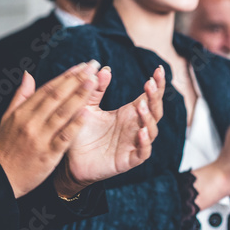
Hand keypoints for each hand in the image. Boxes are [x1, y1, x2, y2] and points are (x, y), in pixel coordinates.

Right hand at [0, 62, 100, 197]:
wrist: (2, 178)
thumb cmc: (6, 148)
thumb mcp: (7, 119)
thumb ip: (20, 96)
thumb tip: (28, 74)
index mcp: (21, 112)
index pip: (47, 89)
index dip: (66, 76)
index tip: (81, 66)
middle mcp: (30, 122)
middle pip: (56, 97)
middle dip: (76, 80)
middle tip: (92, 67)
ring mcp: (39, 138)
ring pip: (62, 113)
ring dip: (79, 96)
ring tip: (94, 82)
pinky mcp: (47, 155)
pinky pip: (64, 137)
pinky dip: (75, 125)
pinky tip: (88, 113)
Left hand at [55, 65, 165, 197]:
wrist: (70, 159)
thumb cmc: (81, 132)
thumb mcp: (87, 107)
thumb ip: (95, 90)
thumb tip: (104, 69)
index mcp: (128, 113)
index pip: (148, 97)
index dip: (156, 84)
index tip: (158, 69)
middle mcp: (135, 127)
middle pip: (154, 111)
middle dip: (154, 97)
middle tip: (150, 83)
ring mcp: (133, 144)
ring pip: (151, 131)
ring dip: (148, 118)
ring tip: (141, 106)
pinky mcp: (128, 160)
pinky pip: (142, 152)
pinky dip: (144, 143)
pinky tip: (141, 132)